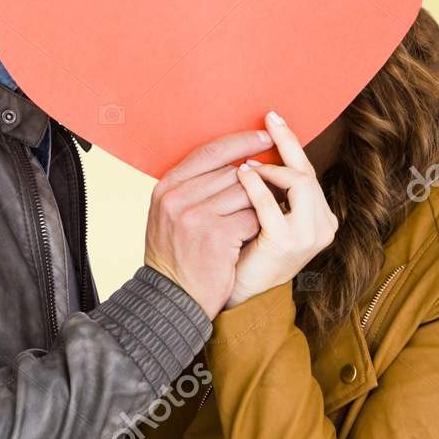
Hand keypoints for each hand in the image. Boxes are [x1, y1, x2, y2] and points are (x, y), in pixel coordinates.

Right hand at [144, 129, 269, 317]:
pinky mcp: (216, 235)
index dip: (240, 142)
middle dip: (256, 180)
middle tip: (273, 187)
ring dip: (260, 205)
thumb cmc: (176, 258)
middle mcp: (177, 198)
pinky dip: (259, 226)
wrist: (170, 301)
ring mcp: (195, 216)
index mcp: (165, 187)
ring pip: (246, 193)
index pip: (209, 151)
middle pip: (232, 172)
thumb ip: (192, 188)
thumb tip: (234, 164)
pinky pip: (252, 218)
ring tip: (265, 215)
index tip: (263, 138)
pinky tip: (257, 236)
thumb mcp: (170, 216)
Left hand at [227, 111, 337, 308]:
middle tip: (269, 119)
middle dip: (288, 142)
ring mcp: (309, 236)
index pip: (308, 173)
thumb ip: (271, 191)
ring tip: (247, 163)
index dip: (292, 145)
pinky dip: (256, 186)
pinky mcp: (288, 243)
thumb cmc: (247, 253)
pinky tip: (241, 175)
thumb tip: (255, 148)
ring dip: (272, 168)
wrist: (239, 295)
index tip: (274, 120)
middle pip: (308, 172)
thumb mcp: (266, 217)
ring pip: (301, 183)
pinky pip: (271, 205)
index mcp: (320, 218)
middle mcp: (324, 226)